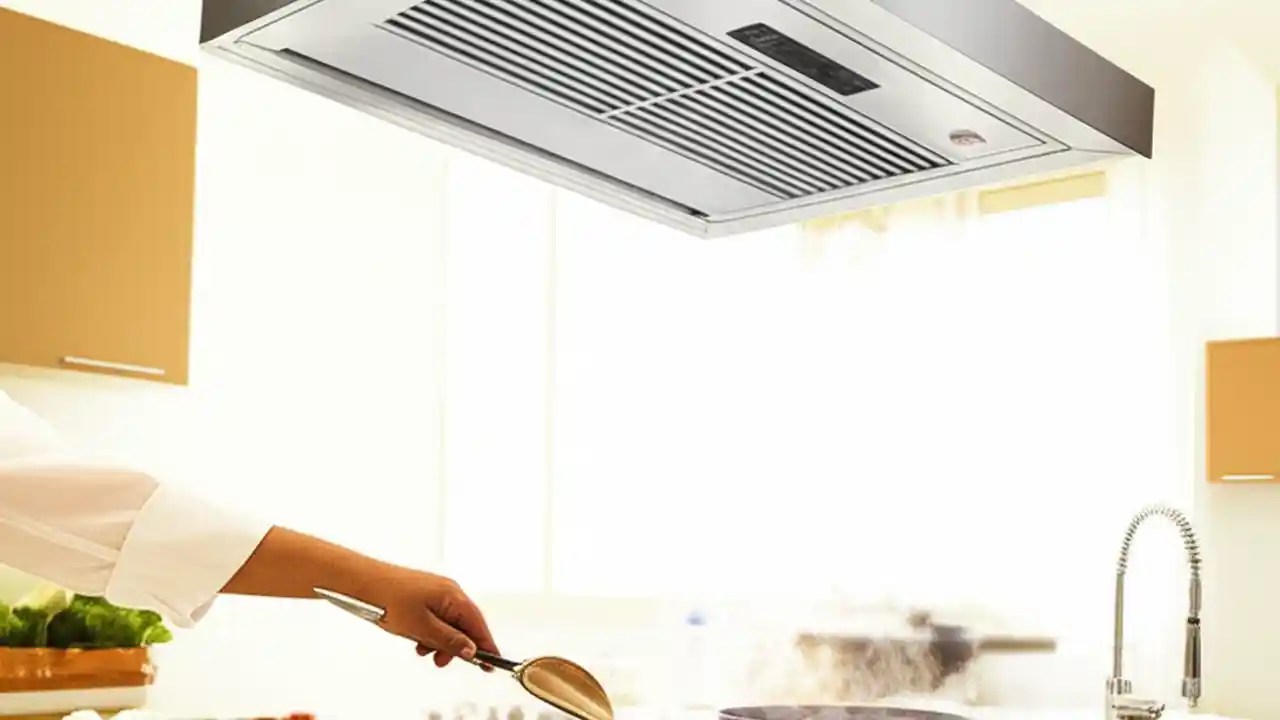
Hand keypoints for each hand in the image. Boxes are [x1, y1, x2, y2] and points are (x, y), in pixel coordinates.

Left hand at [368, 566, 497, 667]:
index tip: (491, 662)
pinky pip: (436, 617)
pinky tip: (417, 639)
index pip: (478, 624)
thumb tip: (470, 649)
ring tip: (425, 651)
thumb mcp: (422, 627)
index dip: (485, 645)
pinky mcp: (423, 594)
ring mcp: (435, 591)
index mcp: (453, 596)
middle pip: (464, 624)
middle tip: (443, 661)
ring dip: (440, 640)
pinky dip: (431, 631)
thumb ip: (449, 640)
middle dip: (456, 645)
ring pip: (448, 622)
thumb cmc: (389, 599)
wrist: (363, 582)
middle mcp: (448, 591)